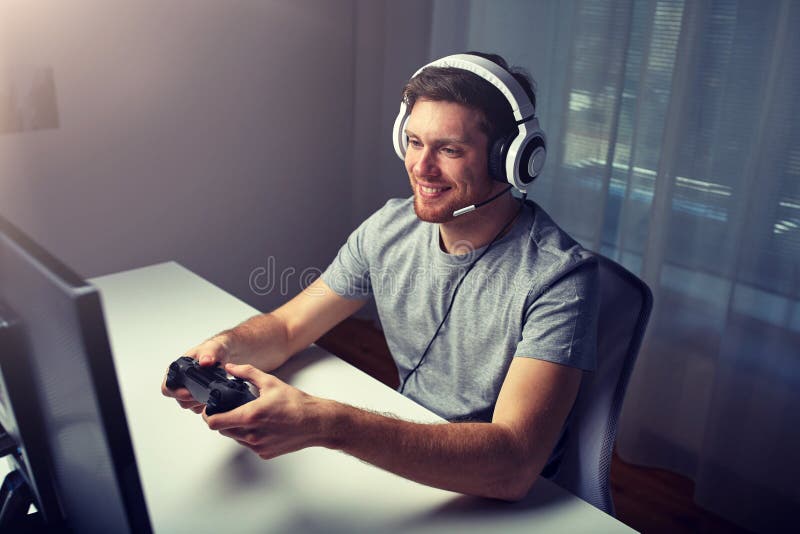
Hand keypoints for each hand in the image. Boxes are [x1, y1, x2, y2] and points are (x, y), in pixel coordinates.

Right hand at [161, 335, 231, 413]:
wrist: (223, 354)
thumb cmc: (213, 349)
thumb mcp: (212, 348)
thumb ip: (208, 354)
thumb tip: (205, 361)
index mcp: (176, 370)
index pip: (167, 387)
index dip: (176, 392)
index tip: (189, 392)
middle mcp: (180, 382)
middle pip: (178, 399)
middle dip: (192, 399)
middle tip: (205, 393)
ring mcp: (188, 390)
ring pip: (188, 405)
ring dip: (199, 402)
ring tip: (211, 392)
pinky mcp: (198, 397)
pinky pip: (198, 407)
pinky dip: (205, 404)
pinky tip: (214, 395)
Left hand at [203, 363, 328, 459]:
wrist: (315, 422)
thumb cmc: (296, 404)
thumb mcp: (270, 382)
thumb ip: (247, 373)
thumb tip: (231, 368)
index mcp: (249, 416)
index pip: (215, 422)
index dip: (208, 416)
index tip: (210, 410)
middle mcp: (251, 434)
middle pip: (222, 431)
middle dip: (223, 420)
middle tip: (229, 410)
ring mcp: (257, 446)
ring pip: (235, 438)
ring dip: (236, 428)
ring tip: (249, 416)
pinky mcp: (264, 453)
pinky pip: (248, 445)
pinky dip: (249, 436)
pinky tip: (261, 426)